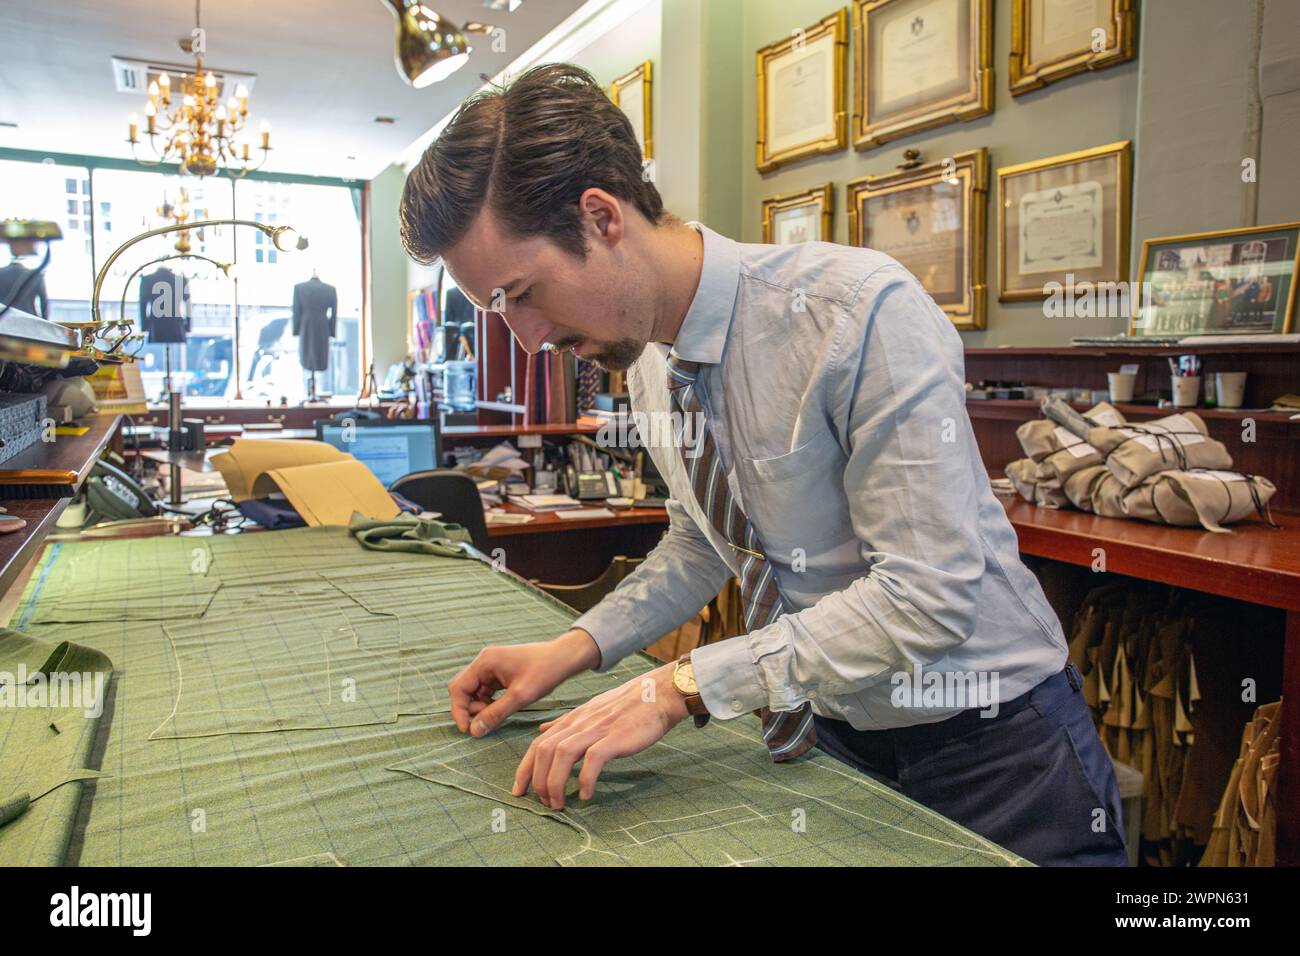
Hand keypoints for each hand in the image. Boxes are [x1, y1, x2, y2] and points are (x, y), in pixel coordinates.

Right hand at [448, 628, 599, 736]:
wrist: (564, 658)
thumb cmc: (545, 672)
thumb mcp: (520, 696)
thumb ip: (495, 713)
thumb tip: (474, 731)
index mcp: (485, 661)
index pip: (459, 688)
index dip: (459, 711)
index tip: (467, 730)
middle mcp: (485, 661)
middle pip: (463, 689)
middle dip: (469, 708)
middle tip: (484, 722)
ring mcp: (492, 666)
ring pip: (474, 691)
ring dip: (480, 707)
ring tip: (496, 715)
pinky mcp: (500, 673)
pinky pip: (486, 690)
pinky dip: (489, 702)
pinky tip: (501, 709)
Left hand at [513, 661, 688, 809]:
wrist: (658, 694)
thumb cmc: (626, 706)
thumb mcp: (590, 709)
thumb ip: (565, 723)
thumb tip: (541, 730)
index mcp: (572, 719)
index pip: (537, 744)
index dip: (524, 768)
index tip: (518, 791)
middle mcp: (579, 723)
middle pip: (544, 751)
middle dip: (538, 780)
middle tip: (543, 802)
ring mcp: (596, 729)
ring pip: (562, 755)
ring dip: (555, 783)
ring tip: (559, 803)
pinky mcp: (615, 738)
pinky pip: (593, 760)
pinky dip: (584, 779)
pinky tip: (584, 795)